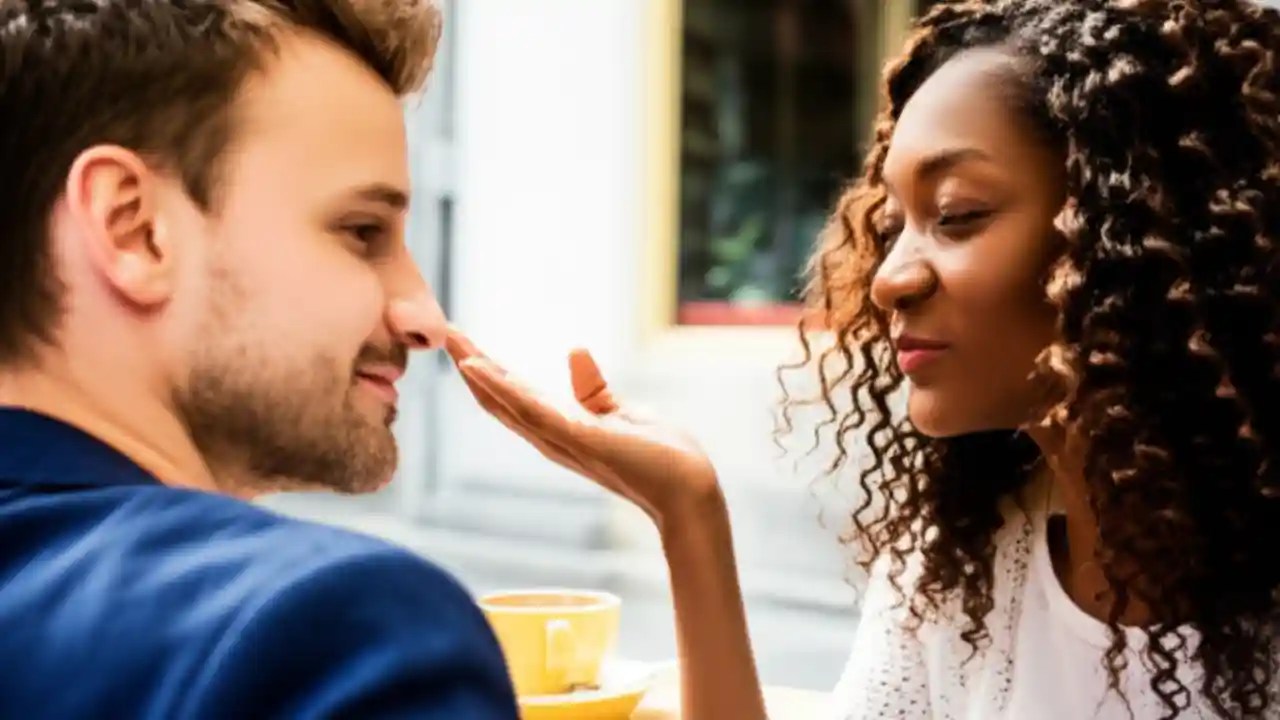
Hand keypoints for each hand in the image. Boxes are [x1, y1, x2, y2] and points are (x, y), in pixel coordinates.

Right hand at [444, 327, 721, 527]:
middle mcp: (552, 438)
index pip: (513, 399)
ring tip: (453, 345)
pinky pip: (532, 410)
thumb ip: (592, 389)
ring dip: (480, 374)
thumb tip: (574, 352)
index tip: (462, 343)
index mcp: (560, 431)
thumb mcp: (618, 412)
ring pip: (509, 404)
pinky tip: (480, 369)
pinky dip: (503, 389)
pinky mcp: (579, 437)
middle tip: (443, 333)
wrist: (688, 489)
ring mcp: (562, 440)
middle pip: (501, 401)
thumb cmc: (660, 456)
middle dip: (472, 366)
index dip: (487, 372)